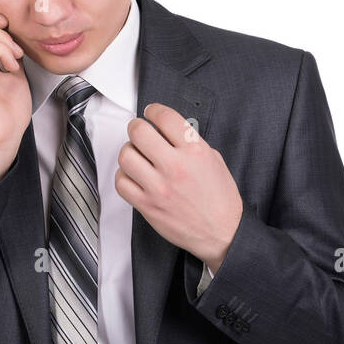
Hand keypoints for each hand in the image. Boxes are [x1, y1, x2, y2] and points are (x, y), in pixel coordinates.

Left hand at [114, 103, 242, 270]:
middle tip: (139, 130)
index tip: (151, 112)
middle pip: (139, 132)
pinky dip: (124, 176)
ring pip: (126, 156)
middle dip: (136, 126)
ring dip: (129, 151)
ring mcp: (158, 187)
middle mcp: (175, 167)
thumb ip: (190, 143)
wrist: (222, 233)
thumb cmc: (220, 199)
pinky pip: (121, 182)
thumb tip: (168, 131)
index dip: (154, 110)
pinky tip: (133, 175)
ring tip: (137, 154)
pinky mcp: (147, 205)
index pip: (165, 117)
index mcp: (195, 151)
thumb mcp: (213, 160)